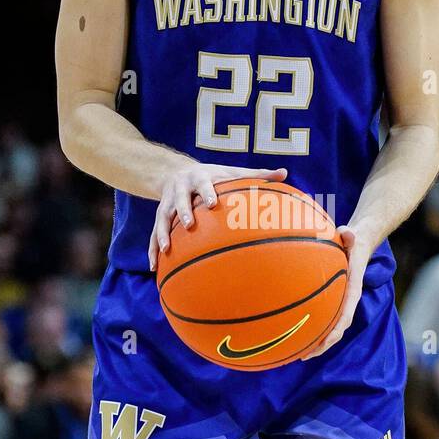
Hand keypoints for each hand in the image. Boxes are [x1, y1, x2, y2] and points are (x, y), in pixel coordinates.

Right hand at [148, 164, 288, 271]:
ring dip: (162, 233)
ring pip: (162, 218)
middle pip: (179, 200)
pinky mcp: (159, 216)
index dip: (207, 193)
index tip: (212, 203)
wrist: (175, 171)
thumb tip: (285, 173)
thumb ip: (257, 174)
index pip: (203, 184)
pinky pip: (153, 233)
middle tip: (188, 224)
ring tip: (166, 249)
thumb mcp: (231, 171)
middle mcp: (180, 189)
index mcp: (200, 178)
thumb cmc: (212, 175)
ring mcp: (167, 203)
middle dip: (183, 211)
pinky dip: (153, 249)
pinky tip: (155, 267)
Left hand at [301, 223, 374, 360]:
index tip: (325, 341)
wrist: (359, 243)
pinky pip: (322, 319)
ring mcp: (339, 303)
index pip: (346, 315)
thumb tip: (348, 233)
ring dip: (316, 344)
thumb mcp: (352, 236)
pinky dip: (312, 330)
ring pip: (329, 328)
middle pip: (337, 330)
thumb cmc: (352, 241)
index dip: (336, 330)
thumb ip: (350, 235)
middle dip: (322, 345)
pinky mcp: (332, 301)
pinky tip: (294, 336)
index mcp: (352, 290)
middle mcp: (347, 301)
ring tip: (298, 355)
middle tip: (304, 356)